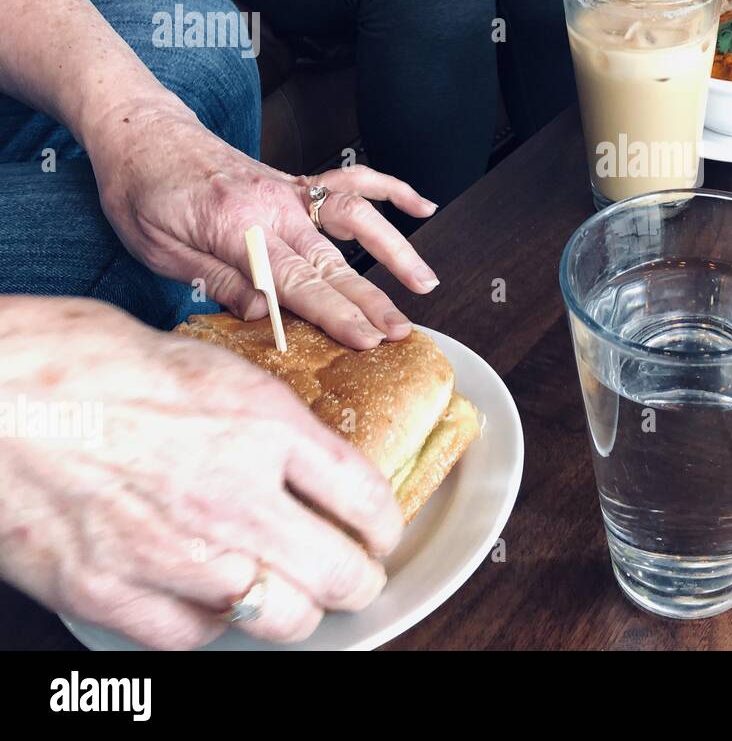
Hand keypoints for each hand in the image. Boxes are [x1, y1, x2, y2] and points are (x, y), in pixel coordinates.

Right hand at [0, 298, 403, 648]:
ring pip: (279, 618)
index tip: (381, 532)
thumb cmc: (82, 359)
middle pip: (341, 573)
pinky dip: (210, 622)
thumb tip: (302, 458)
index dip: (385, 525)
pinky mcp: (111, 593)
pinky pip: (195, 636)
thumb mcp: (204, 366)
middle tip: (353, 575)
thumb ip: (263, 421)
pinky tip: (208, 597)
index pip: (366, 498)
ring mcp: (173, 553)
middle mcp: (231, 495)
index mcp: (263, 425)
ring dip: (291, 607)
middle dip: (358, 579)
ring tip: (288, 593)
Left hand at [85, 101, 438, 348]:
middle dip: (372, 299)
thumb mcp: (160, 250)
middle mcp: (273, 205)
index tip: (367, 339)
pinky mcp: (295, 183)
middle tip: (401, 332)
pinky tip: (420, 205)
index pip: (296, 282)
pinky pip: (350, 183)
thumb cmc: (141, 192)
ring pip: (357, 218)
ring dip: (395, 249)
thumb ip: (217, 280)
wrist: (141, 133)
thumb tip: (264, 312)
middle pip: (333, 260)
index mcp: (237, 226)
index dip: (337, 313)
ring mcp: (289, 190)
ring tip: (425, 282)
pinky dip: (390, 190)